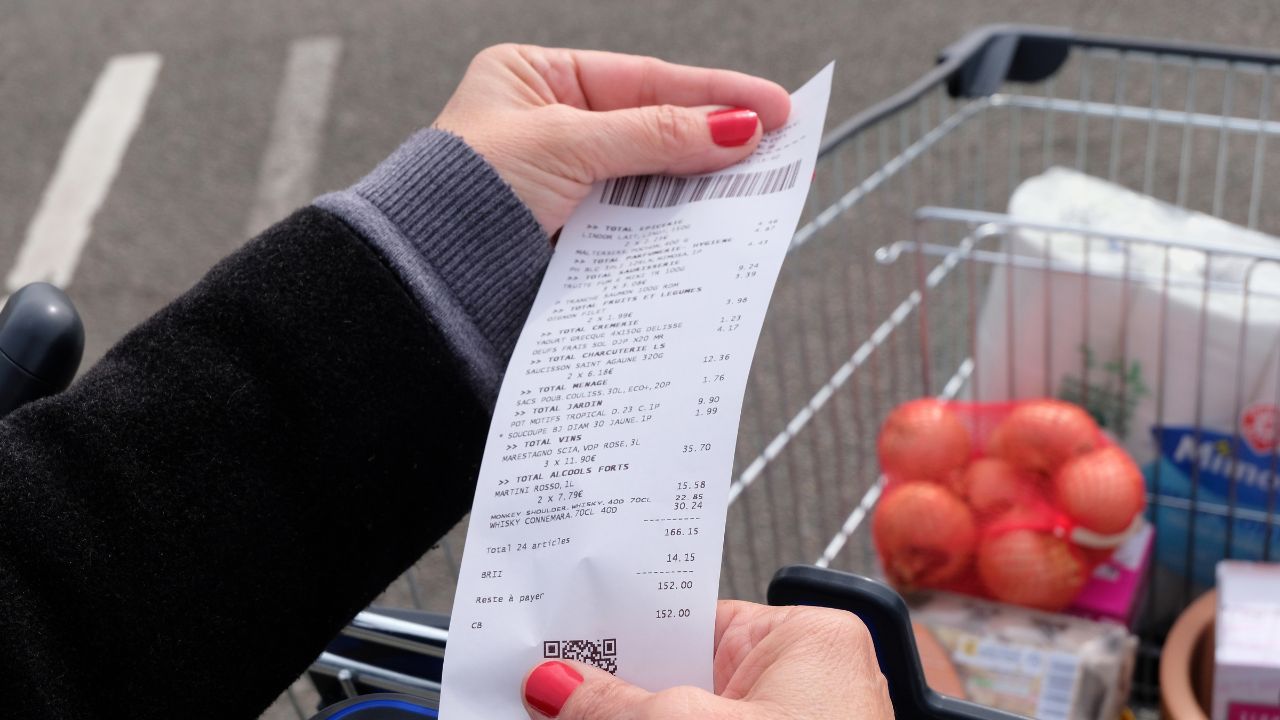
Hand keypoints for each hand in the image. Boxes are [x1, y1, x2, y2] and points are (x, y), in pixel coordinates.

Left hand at [433, 45, 790, 233]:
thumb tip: (732, 130)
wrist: (424, 280)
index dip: (713, 94)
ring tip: (758, 189)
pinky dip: (670, 224)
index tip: (773, 108)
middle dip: (715, 140)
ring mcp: (562, 182)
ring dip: (699, 187)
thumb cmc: (464, 194)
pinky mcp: (568, 234)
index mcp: (535, 80)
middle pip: (654, 128)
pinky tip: (709, 223)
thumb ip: (654, 135)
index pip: (644, 80)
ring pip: (649, 179)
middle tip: (781, 150)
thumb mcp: (568, 144)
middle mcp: (550, 125)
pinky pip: (633, 222)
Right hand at [520, 600, 893, 718]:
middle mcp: (802, 687)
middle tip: (548, 698)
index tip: (556, 646)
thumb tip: (558, 686)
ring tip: (557, 719)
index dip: (618, 631)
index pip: (686, 617)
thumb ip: (614, 705)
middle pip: (680, 677)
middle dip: (617, 692)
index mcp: (804, 641)